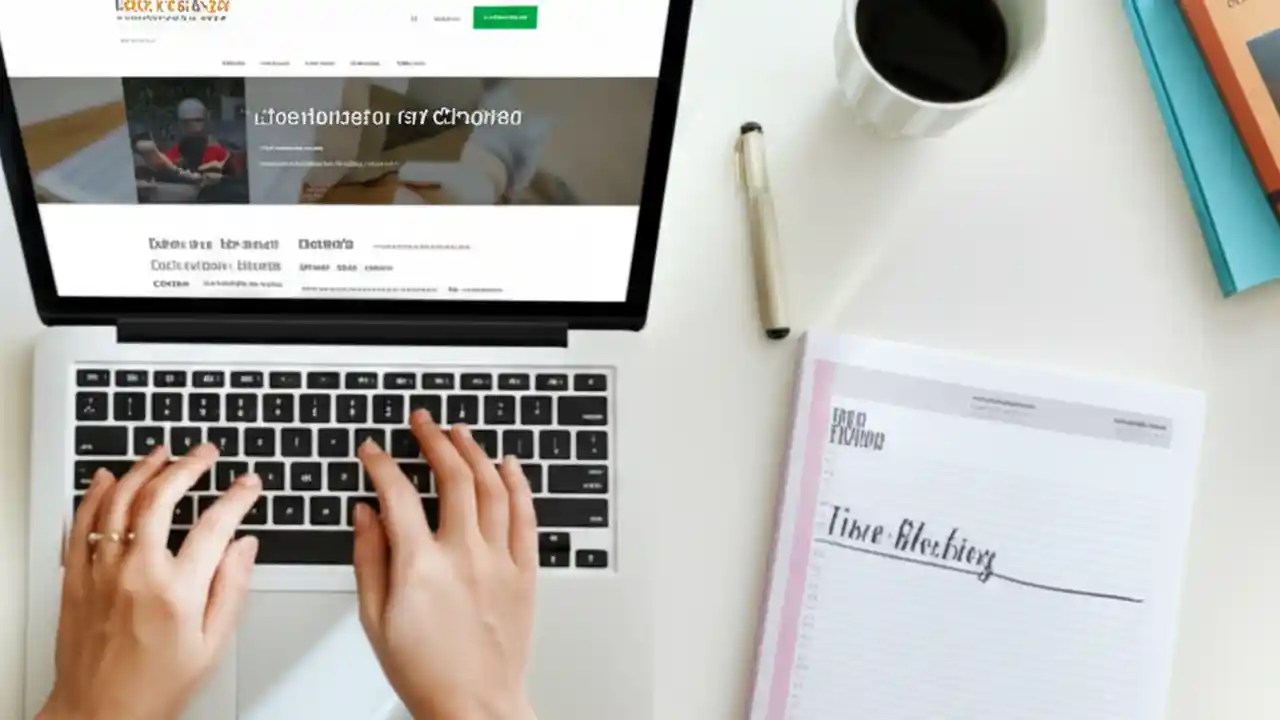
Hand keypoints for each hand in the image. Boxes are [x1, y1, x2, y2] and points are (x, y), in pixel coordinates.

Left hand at [39, 444, 262, 719]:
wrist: (98, 714)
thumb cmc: (154, 688)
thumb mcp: (212, 645)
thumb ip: (231, 589)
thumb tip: (245, 546)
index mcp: (177, 591)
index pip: (214, 525)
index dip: (237, 497)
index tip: (247, 484)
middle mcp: (136, 575)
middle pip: (161, 498)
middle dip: (188, 466)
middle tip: (204, 453)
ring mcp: (101, 573)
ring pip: (118, 502)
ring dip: (142, 469)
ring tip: (162, 453)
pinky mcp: (76, 580)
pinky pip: (81, 525)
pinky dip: (95, 495)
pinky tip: (108, 479)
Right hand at [354, 410, 537, 719]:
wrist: (475, 706)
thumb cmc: (424, 672)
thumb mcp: (375, 619)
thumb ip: (368, 558)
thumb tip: (364, 512)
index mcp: (420, 568)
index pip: (397, 494)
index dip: (381, 463)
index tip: (373, 450)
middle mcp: (464, 556)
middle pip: (453, 476)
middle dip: (434, 440)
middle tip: (423, 422)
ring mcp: (500, 561)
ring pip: (492, 486)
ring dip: (475, 451)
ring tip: (460, 433)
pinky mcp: (526, 572)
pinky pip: (526, 515)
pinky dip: (517, 483)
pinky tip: (507, 465)